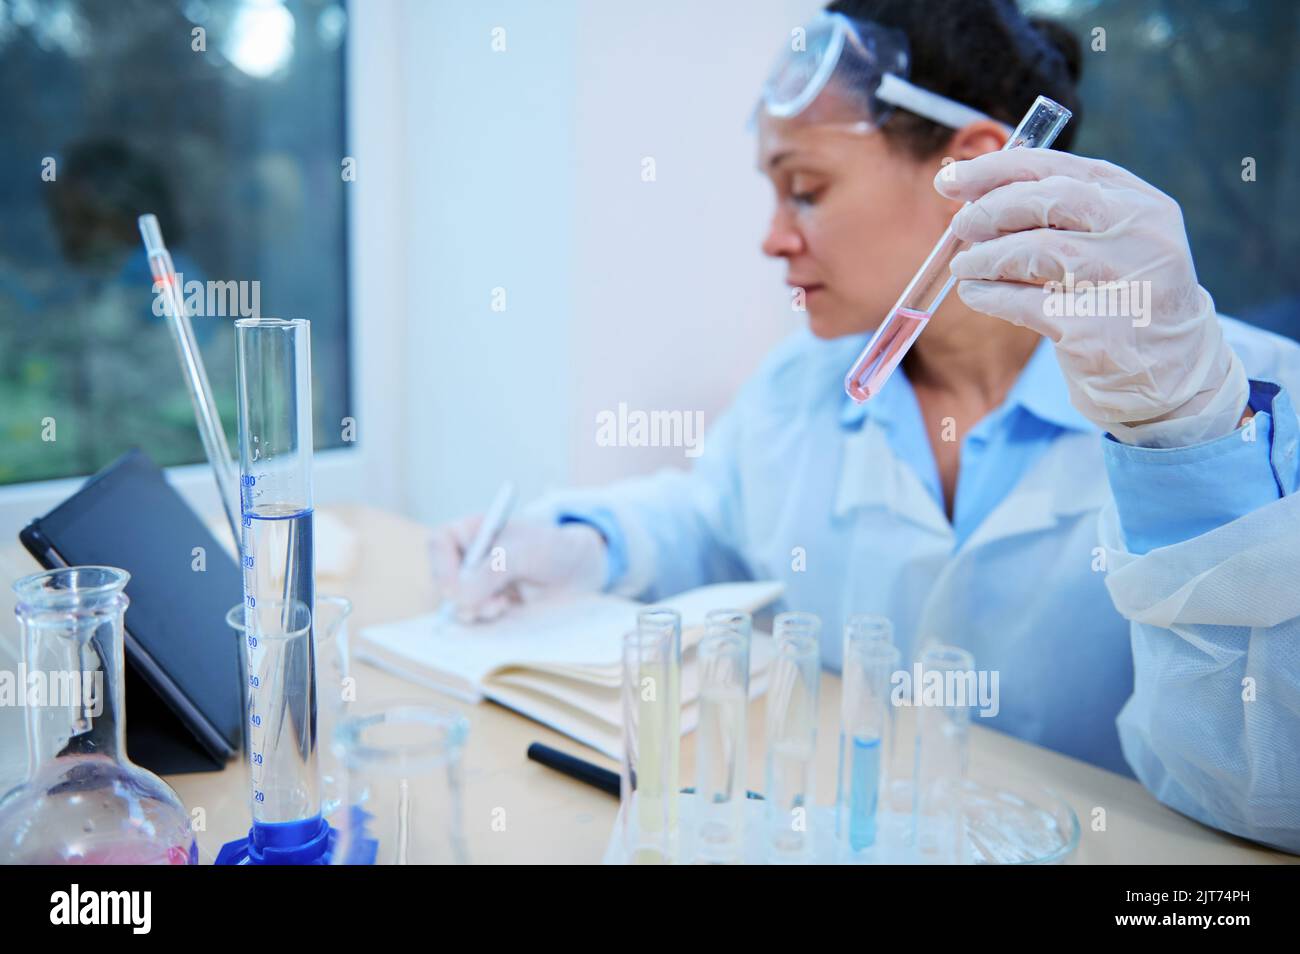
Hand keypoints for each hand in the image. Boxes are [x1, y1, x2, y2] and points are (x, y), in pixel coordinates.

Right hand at [427, 516, 606, 622]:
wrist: (577, 572)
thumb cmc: (552, 548)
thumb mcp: (525, 552)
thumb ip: (491, 571)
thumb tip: (459, 596)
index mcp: (473, 531)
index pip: (439, 543)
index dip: (441, 566)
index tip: (455, 588)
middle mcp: (468, 557)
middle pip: (443, 580)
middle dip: (462, 595)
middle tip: (489, 603)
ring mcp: (476, 582)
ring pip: (457, 603)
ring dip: (476, 609)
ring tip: (503, 604)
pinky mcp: (487, 604)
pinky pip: (474, 617)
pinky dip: (486, 618)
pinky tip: (508, 610)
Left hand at [937, 149, 1247, 446]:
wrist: (1173, 373)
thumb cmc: (1124, 298)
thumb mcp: (1113, 243)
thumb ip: (1060, 214)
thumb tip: (974, 197)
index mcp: (1141, 203)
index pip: (1061, 167)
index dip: (997, 168)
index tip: (951, 177)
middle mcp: (1141, 235)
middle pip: (1048, 199)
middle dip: (991, 210)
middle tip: (960, 226)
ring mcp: (1125, 281)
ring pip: (1037, 250)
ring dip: (986, 257)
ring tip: (964, 266)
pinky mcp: (1098, 330)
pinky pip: (1026, 303)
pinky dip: (990, 295)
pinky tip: (975, 294)